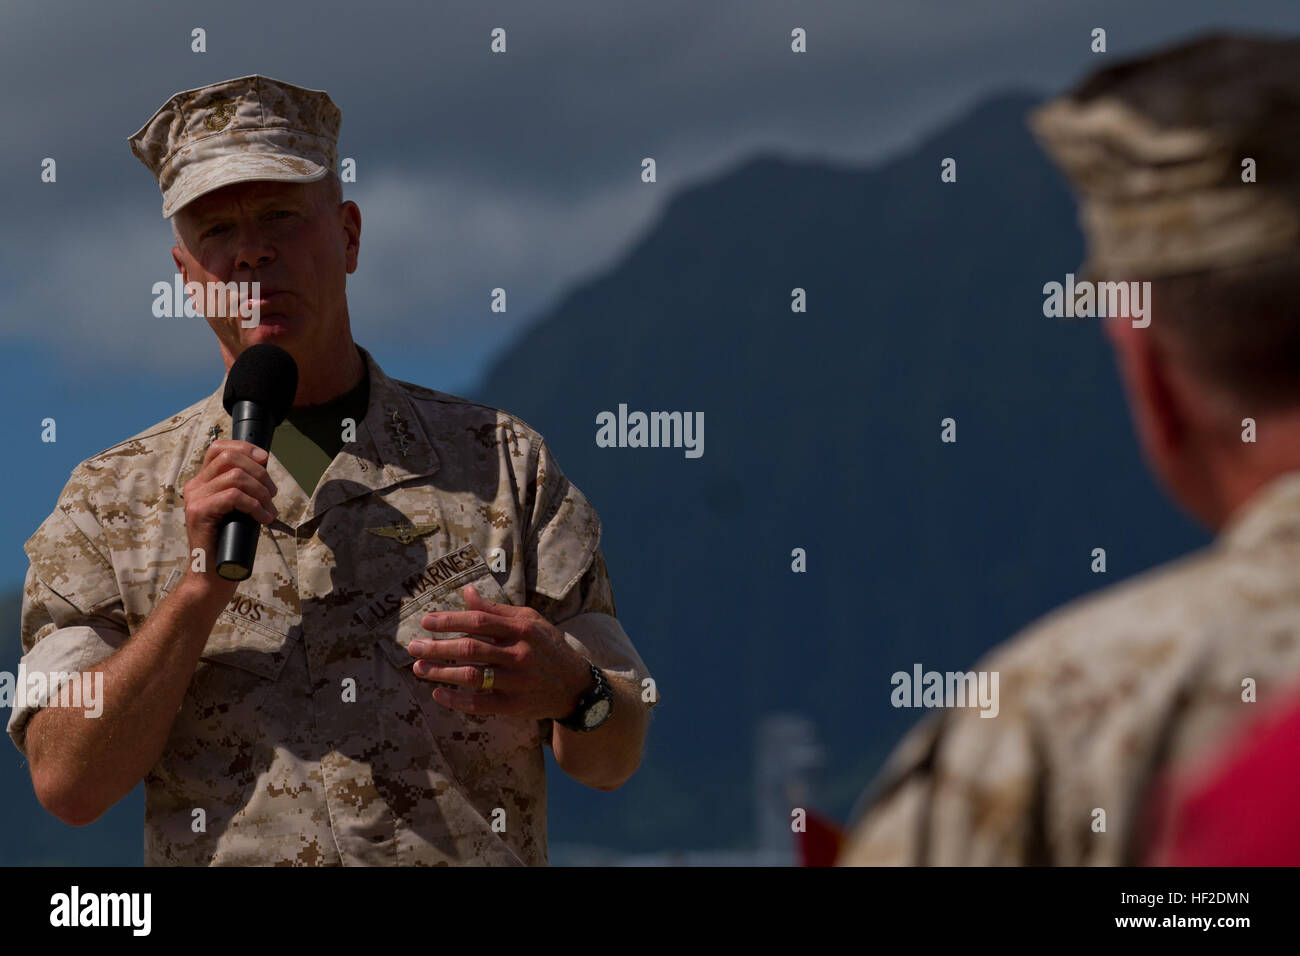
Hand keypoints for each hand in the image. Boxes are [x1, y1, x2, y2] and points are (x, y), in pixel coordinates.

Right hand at [180, 439, 277, 598]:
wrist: (212, 575)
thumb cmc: (230, 543)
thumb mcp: (238, 508)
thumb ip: (244, 488)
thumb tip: (265, 470)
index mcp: (202, 482)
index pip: (219, 448)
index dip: (244, 448)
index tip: (265, 459)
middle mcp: (195, 486)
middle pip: (229, 458)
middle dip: (259, 473)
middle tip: (272, 494)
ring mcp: (195, 499)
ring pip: (236, 476)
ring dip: (261, 492)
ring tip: (270, 510)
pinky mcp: (199, 512)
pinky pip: (234, 496)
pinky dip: (255, 505)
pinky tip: (263, 518)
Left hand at [408, 584, 592, 718]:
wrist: (575, 686)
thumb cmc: (547, 647)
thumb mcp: (530, 621)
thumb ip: (497, 610)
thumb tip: (466, 592)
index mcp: (522, 629)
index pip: (480, 621)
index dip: (451, 620)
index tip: (426, 622)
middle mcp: (520, 654)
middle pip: (471, 649)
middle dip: (438, 648)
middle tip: (413, 647)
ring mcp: (517, 682)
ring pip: (472, 676)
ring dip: (441, 672)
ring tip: (418, 669)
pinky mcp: (514, 706)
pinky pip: (480, 704)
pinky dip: (456, 700)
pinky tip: (438, 693)